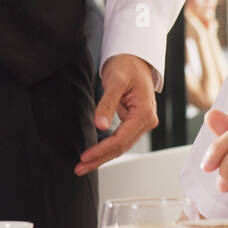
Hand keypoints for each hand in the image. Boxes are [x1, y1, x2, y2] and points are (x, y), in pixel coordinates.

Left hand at [75, 54, 157, 174]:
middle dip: (100, 158)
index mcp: (145, 113)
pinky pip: (121, 139)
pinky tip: (95, 154)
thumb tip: (100, 125)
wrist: (134, 59)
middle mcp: (147, 121)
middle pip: (121, 147)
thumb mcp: (115, 81)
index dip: (102, 150)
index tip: (85, 156)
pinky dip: (107, 147)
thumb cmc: (127, 66)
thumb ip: (107, 104)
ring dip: (103, 156)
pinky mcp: (135, 122)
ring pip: (122, 146)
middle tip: (79, 168)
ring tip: (83, 165)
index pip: (121, 139)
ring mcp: (143, 123)